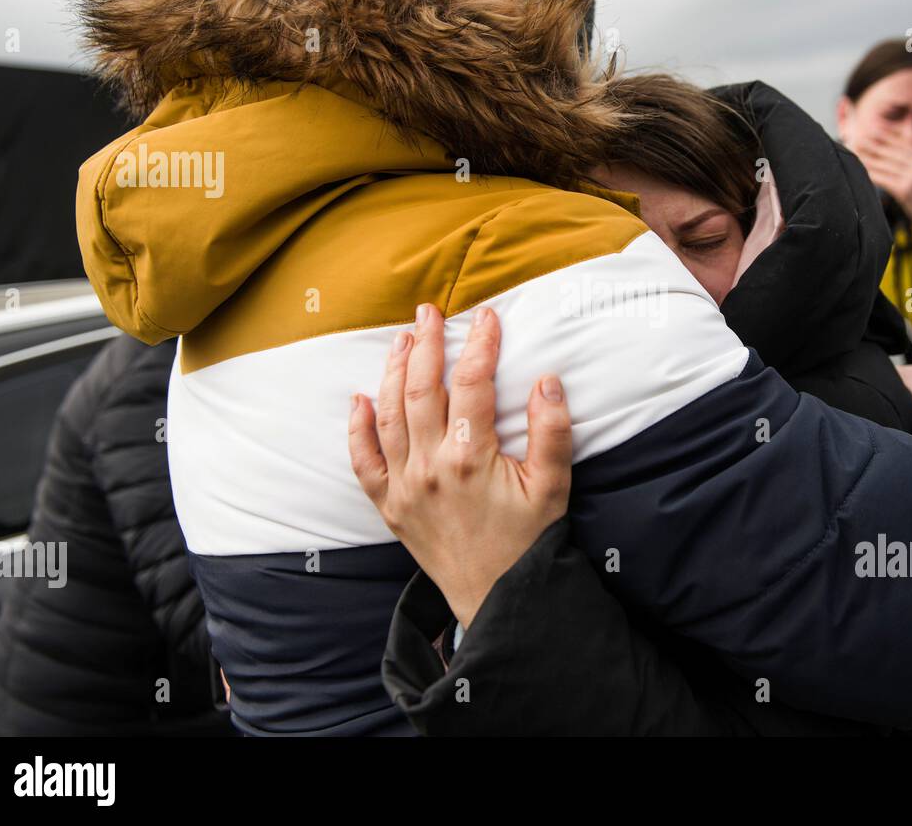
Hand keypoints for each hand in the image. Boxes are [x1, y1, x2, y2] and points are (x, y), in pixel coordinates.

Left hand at [348, 303, 572, 628]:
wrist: (498, 598)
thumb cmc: (529, 541)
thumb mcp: (553, 487)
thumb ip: (552, 431)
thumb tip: (547, 379)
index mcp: (470, 457)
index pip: (472, 383)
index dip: (479, 344)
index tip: (487, 316)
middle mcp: (430, 467)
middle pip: (420, 388)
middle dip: (425, 344)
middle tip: (430, 313)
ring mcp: (404, 487)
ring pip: (388, 415)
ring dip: (392, 371)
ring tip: (401, 339)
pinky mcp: (390, 507)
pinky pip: (363, 462)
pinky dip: (357, 429)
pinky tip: (359, 399)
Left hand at [856, 132, 911, 239]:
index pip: (903, 144)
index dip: (887, 137)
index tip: (874, 130)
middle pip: (891, 153)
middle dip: (874, 145)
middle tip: (860, 137)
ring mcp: (911, 178)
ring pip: (885, 165)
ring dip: (869, 157)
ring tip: (856, 150)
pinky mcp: (903, 190)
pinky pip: (883, 179)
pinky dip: (872, 173)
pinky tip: (861, 168)